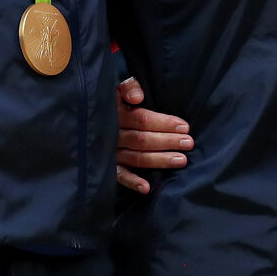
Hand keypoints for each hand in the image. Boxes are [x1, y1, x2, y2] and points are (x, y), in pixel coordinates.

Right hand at [116, 76, 193, 194]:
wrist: (88, 115)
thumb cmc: (116, 102)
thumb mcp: (120, 89)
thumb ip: (130, 87)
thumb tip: (137, 97)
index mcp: (116, 113)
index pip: (142, 120)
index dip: (164, 123)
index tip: (184, 127)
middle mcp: (111, 134)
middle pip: (142, 140)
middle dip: (167, 141)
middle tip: (188, 143)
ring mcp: (108, 152)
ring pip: (136, 157)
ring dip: (159, 160)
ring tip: (181, 160)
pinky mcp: (107, 167)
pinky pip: (119, 176)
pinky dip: (132, 182)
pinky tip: (147, 188)